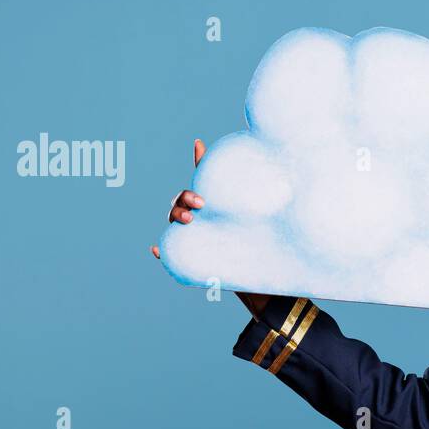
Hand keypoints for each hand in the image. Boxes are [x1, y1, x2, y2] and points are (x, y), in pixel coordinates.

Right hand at [150, 138, 272, 320]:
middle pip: (181, 203)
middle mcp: (206, 223)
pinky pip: (174, 255)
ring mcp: (200, 240)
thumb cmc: (265, 245)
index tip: (199, 145)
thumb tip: (267, 171)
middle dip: (183, 199)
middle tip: (201, 203)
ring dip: (174, 217)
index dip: (196, 167)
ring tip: (188, 219)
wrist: (270, 282)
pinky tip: (158, 248)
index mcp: (218, 210)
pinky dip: (163, 251)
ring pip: (174, 224)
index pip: (199, 187)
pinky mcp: (198, 261)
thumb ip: (262, 193)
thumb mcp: (265, 218)